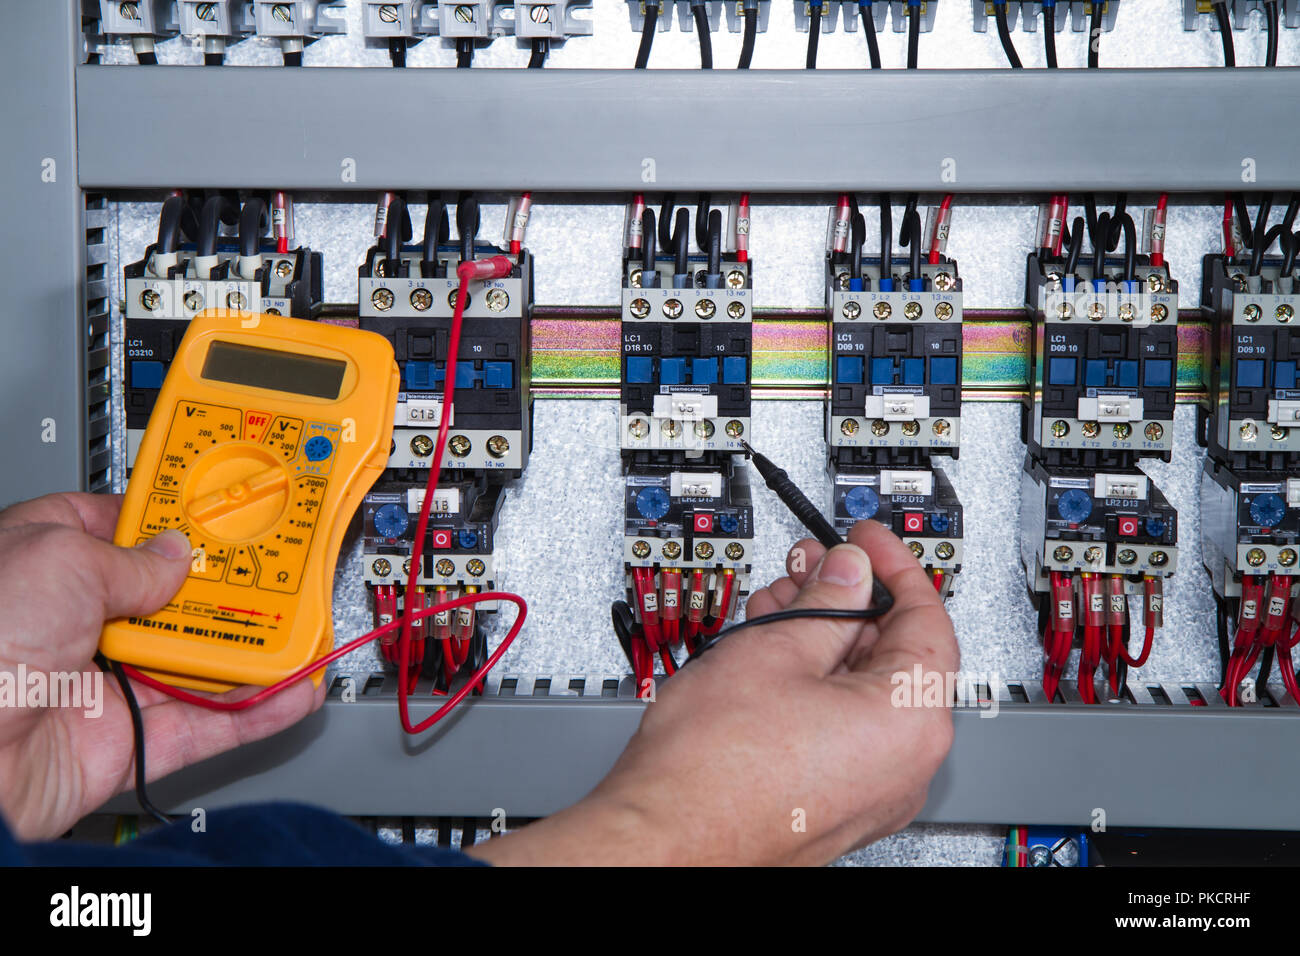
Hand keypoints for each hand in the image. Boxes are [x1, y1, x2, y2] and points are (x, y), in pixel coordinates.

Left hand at [0, 493, 323, 838]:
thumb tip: (177, 555)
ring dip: (253, 647)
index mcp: (43, 565)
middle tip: (280, 570)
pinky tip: (290, 687)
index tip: (222, 511)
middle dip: (228, 588)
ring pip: (198, 660)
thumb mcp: (59, 561)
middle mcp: (74, 624)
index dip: (173, 520)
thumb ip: (133, 558)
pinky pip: (209, 723)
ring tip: (302, 627)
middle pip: (174, 597)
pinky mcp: (130, 742)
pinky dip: (256, 709)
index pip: (120, 530)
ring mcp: (104, 684)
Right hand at [470, 519, 958, 865]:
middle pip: (893, 655)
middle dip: (845, 602)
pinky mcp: (837, 804)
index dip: (892, 565)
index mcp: (911, 721)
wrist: (664, 839)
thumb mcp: (774, 648)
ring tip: (772, 614)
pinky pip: (843, 728)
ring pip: (862, 691)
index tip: (865, 541)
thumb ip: (828, 599)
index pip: (926, 617)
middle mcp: (906, 765)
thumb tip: (850, 571)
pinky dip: (814, 686)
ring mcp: (873, 791)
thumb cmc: (711, 767)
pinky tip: (771, 659)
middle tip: (808, 570)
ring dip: (821, 642)